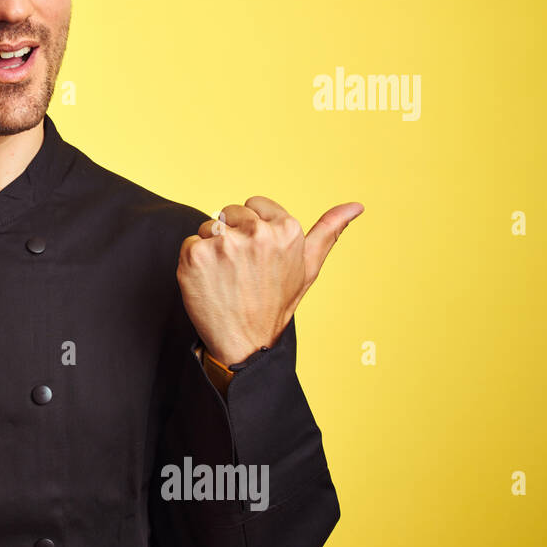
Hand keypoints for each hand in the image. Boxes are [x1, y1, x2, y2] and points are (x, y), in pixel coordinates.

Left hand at [176, 197, 363, 365]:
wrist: (246, 342)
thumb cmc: (276, 303)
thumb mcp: (308, 267)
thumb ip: (328, 231)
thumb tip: (356, 206)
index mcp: (286, 230)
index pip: (254, 204)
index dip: (252, 228)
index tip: (256, 254)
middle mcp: (257, 233)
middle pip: (229, 212)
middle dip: (231, 234)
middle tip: (241, 269)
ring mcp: (224, 244)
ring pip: (208, 226)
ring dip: (211, 247)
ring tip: (226, 276)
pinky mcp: (196, 255)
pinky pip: (189, 242)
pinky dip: (194, 261)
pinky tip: (209, 282)